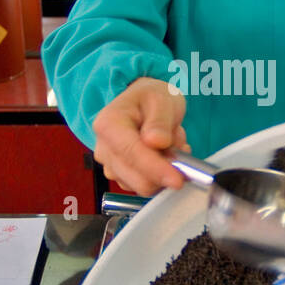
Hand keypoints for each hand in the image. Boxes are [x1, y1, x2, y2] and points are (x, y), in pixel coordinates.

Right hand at [92, 77, 190, 195]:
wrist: (143, 103)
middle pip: (137, 178)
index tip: (177, 179)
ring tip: (168, 144)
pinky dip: (160, 174)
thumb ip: (160, 121)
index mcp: (108, 124)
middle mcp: (104, 149)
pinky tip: (162, 154)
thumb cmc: (150, 98)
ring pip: (144, 185)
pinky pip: (146, 185)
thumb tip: (156, 142)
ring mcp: (110, 166)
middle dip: (164, 169)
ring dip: (164, 169)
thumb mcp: (161, 99)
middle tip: (180, 147)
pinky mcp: (121, 177)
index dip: (156, 169)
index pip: (132, 153)